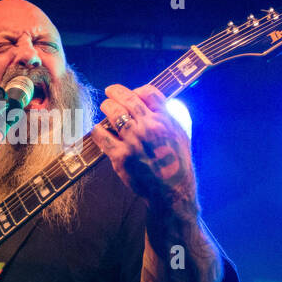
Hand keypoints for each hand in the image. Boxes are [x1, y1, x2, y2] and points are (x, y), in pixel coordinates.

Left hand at [92, 84, 196, 207]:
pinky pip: (102, 135)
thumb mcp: (182, 135)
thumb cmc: (178, 164)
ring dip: (106, 106)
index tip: (131, 92)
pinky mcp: (121, 156)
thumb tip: (159, 103)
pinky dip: (98, 129)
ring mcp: (134, 141)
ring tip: (105, 107)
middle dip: (114, 93)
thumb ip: (171, 117)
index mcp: (165, 120)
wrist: (172, 192)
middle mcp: (149, 127)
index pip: (149, 92)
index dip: (137, 89)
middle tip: (109, 93)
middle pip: (127, 99)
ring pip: (112, 113)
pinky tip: (99, 129)